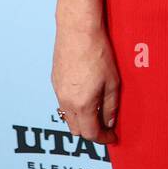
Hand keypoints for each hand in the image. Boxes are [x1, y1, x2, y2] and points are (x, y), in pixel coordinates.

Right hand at [52, 22, 120, 144]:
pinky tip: (86, 94)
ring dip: (82, 118)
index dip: (103, 138)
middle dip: (92, 131)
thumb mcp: (113, 82)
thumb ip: (111, 106)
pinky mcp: (55, 80)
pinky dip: (74, 105)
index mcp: (82, 105)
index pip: (90, 134)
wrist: (77, 30)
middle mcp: (66, 101)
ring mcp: (58, 91)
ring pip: (68, 116)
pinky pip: (63, 102)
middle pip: (77, 129)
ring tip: (98, 109)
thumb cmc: (98, 52)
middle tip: (106, 125)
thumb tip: (110, 122)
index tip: (112, 137)